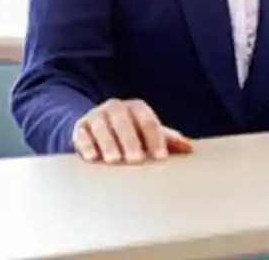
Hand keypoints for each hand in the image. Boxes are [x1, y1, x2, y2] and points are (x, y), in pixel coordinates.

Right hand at [72, 98, 193, 163]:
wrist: (97, 124)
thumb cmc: (130, 131)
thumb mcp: (148, 133)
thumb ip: (167, 139)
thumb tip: (189, 147)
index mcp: (137, 108)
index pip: (148, 121)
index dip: (155, 139)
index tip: (161, 157)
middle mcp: (116, 108)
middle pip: (124, 122)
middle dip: (130, 140)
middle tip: (136, 159)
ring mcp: (96, 116)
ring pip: (102, 127)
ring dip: (108, 143)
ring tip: (114, 160)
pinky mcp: (80, 127)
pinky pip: (82, 134)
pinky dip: (87, 145)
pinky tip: (93, 158)